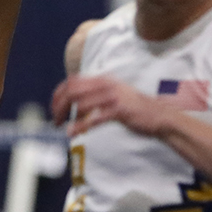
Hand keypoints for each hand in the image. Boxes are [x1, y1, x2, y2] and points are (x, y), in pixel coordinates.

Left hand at [50, 74, 174, 137]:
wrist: (158, 115)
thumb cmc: (133, 109)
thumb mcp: (112, 95)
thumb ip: (94, 95)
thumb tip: (73, 101)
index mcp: (102, 80)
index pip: (71, 82)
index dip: (58, 95)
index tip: (53, 108)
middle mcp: (105, 84)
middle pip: (72, 91)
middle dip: (59, 105)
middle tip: (56, 120)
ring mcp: (112, 96)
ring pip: (81, 103)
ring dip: (69, 117)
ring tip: (65, 127)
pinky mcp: (119, 110)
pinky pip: (95, 117)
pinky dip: (81, 125)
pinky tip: (74, 132)